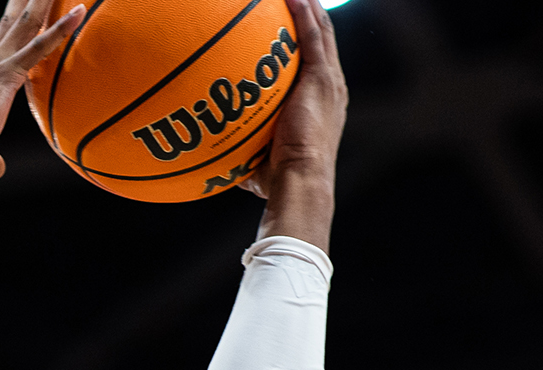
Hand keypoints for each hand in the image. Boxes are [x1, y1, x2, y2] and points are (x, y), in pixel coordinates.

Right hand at [0, 0, 85, 193]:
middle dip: (27, 1)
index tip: (24, 3)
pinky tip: (80, 11)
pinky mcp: (7, 76)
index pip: (6, 41)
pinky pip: (40, 47)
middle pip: (15, 22)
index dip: (16, 19)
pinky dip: (62, 28)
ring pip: (28, 23)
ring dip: (43, 1)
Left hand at [241, 0, 347, 208]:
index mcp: (322, 103)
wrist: (299, 180)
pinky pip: (313, 36)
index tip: (290, 26)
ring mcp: (329, 81)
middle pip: (322, 39)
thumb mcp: (257, 158)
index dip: (307, 40)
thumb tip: (211, 156)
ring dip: (308, 7)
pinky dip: (304, 13)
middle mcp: (331, 87)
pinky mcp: (322, 78)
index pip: (315, 62)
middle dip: (309, 15)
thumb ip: (241, 148)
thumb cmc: (277, 179)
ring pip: (321, 31)